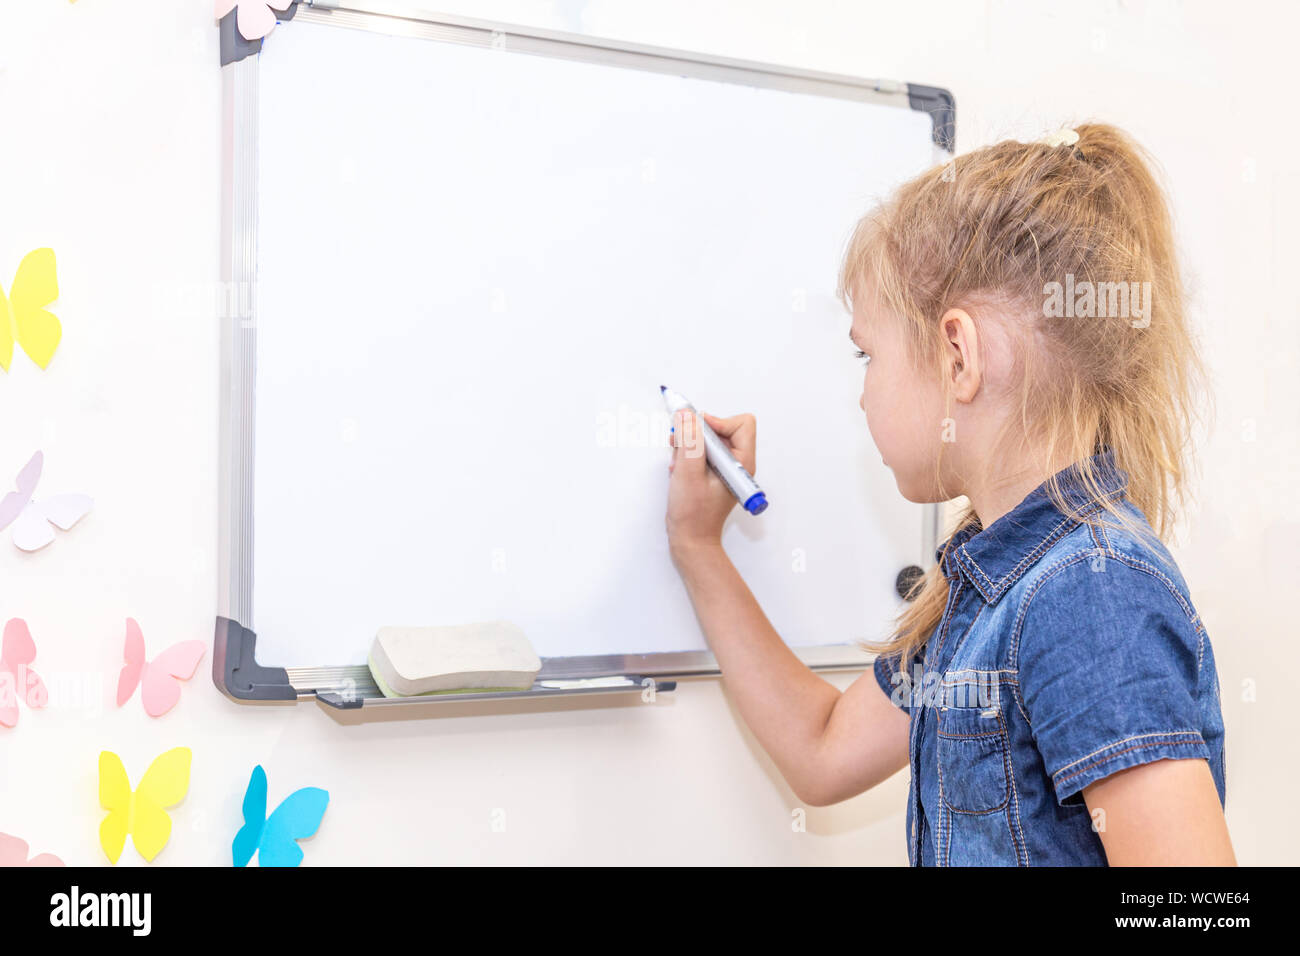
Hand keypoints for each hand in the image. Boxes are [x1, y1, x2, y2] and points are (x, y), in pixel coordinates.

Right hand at [666, 409, 756, 552]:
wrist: (690, 540)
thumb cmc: (693, 514)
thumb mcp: (688, 472)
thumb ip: (690, 441)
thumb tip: (687, 415)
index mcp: (741, 463)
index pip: (740, 424)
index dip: (717, 422)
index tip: (696, 431)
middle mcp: (736, 464)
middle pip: (721, 429)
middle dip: (697, 434)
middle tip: (680, 445)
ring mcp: (724, 469)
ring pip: (708, 440)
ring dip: (689, 446)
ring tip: (678, 462)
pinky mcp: (712, 474)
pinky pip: (701, 453)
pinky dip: (687, 455)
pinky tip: (678, 470)